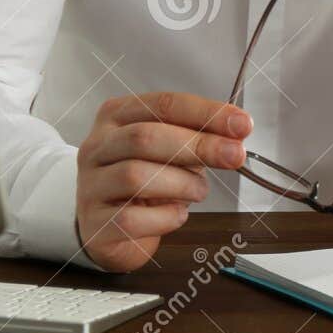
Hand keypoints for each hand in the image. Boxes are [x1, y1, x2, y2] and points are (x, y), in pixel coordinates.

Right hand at [75, 91, 250, 272]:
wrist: (108, 227)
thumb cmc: (144, 180)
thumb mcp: (169, 150)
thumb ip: (196, 138)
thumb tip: (234, 135)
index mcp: (116, 116)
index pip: (163, 105)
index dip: (205, 113)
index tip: (241, 124)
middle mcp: (97, 146)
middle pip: (146, 137)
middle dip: (199, 145)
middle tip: (234, 156)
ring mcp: (90, 185)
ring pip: (136, 176)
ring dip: (181, 183)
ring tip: (199, 190)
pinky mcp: (94, 223)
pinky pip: (131, 219)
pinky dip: (165, 217)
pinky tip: (177, 213)